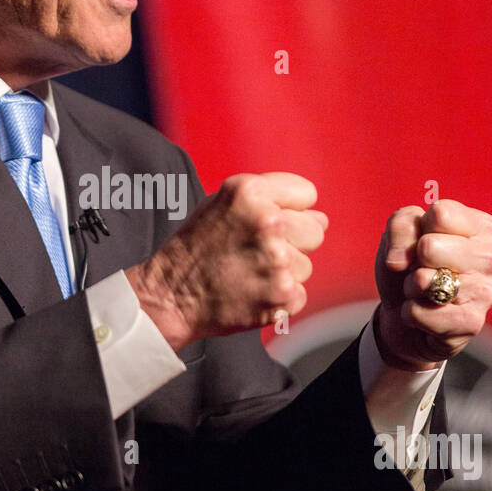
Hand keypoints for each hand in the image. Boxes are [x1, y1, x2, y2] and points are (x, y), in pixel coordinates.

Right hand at [125, 172, 327, 350]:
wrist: (170, 295)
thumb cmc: (195, 248)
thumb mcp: (220, 202)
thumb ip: (269, 199)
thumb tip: (321, 218)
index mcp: (250, 192)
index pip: (307, 194)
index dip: (289, 209)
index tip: (267, 224)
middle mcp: (267, 222)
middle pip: (315, 230)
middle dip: (293, 242)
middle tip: (257, 253)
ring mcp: (276, 261)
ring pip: (306, 265)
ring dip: (283, 272)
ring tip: (249, 273)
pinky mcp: (281, 295)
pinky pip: (300, 294)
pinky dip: (280, 298)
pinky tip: (252, 293)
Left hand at [374, 199, 491, 370]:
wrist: (404, 314)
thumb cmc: (409, 266)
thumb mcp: (400, 234)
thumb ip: (401, 225)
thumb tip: (399, 260)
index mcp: (483, 228)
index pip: (440, 214)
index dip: (418, 231)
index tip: (423, 242)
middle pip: (430, 246)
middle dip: (413, 261)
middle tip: (422, 270)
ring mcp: (487, 293)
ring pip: (423, 280)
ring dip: (411, 288)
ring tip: (423, 291)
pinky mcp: (472, 323)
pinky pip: (420, 313)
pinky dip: (410, 313)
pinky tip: (426, 311)